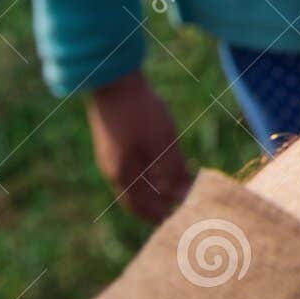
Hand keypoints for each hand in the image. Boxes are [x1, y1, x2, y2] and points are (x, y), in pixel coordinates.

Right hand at [86, 71, 192, 222]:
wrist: (114, 78)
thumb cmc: (139, 111)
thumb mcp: (163, 142)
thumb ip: (174, 170)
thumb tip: (185, 195)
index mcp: (121, 176)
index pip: (140, 208)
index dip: (159, 217)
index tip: (180, 221)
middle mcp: (114, 168)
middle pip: (139, 195)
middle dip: (161, 202)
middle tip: (186, 204)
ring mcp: (113, 153)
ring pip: (139, 178)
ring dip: (159, 184)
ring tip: (183, 185)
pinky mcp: (117, 138)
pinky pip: (136, 162)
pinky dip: (153, 168)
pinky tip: (169, 160)